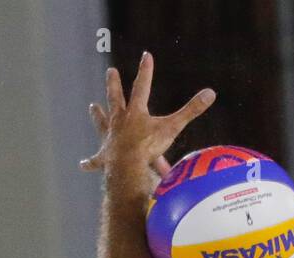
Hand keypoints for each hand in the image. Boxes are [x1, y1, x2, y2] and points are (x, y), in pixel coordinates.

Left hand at [79, 51, 214, 174]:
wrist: (127, 166)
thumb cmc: (148, 147)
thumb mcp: (172, 127)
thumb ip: (191, 110)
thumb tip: (211, 93)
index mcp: (136, 112)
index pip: (142, 86)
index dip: (146, 71)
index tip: (146, 55)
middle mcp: (119, 121)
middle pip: (115, 98)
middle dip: (114, 84)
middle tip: (111, 71)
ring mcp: (109, 138)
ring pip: (102, 123)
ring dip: (98, 115)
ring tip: (93, 106)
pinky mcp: (104, 157)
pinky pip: (96, 160)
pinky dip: (90, 163)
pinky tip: (83, 164)